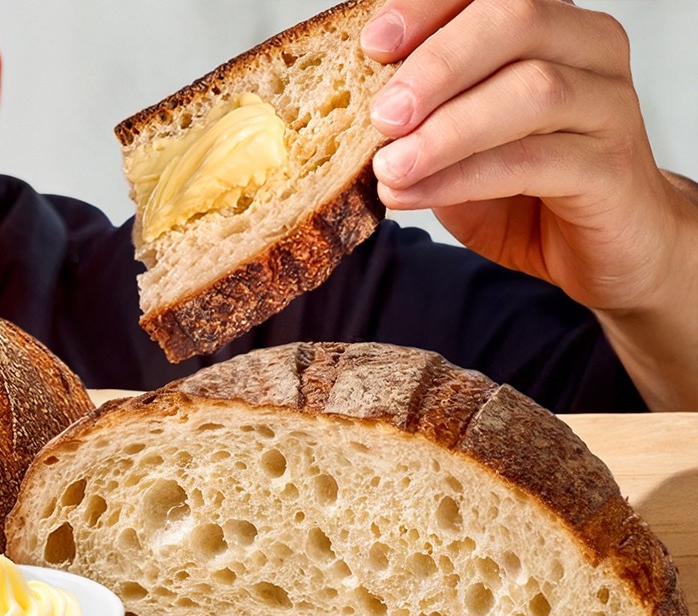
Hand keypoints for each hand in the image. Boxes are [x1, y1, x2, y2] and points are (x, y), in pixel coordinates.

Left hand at [361, 0, 697, 409]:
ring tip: (389, 166)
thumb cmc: (525, 185)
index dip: (426, 7)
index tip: (371, 45)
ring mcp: (608, 105)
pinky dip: (464, 176)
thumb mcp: (456, 142)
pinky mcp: (612, 168)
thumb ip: (417, 115)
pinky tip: (415, 193)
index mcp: (548, 25)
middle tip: (381, 114)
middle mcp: (588, 48)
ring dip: (446, 129)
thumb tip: (346, 107)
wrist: (605, 249)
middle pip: (516, 19)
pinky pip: (535, 159)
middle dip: (436, 64)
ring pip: (532, 89)